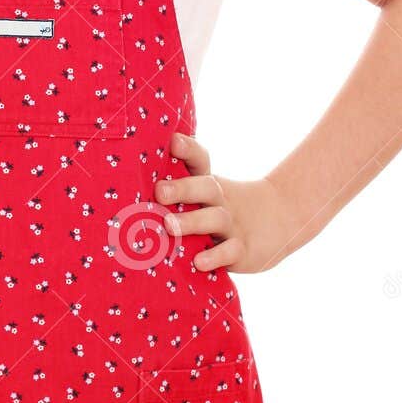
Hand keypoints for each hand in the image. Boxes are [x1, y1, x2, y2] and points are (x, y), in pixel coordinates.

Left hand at [154, 132, 295, 273]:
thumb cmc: (221, 209)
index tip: (172, 140)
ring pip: (215, 218)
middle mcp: (220, 199)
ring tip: (169, 226)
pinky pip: (230, 251)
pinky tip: (199, 261)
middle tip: (159, 191)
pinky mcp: (243, 249)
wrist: (277, 220)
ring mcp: (232, 224)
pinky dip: (215, 256)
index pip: (200, 160)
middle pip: (205, 187)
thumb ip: (175, 193)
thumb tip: (124, 187)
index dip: (187, 149)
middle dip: (182, 188)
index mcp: (207, 183)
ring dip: (192, 221)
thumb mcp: (204, 196)